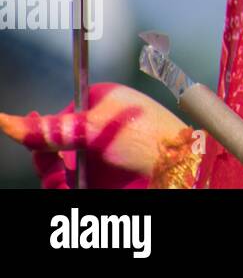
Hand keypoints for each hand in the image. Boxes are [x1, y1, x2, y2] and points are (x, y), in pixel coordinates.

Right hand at [0, 83, 187, 187]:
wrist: (177, 166)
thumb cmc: (147, 136)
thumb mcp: (92, 129)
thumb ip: (50, 130)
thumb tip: (7, 122)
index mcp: (100, 102)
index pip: (58, 118)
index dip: (44, 133)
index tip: (41, 145)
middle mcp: (97, 128)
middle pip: (53, 147)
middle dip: (46, 161)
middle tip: (54, 169)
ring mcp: (100, 154)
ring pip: (58, 170)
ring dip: (53, 178)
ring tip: (61, 182)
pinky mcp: (103, 178)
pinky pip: (72, 184)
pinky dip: (65, 188)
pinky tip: (69, 188)